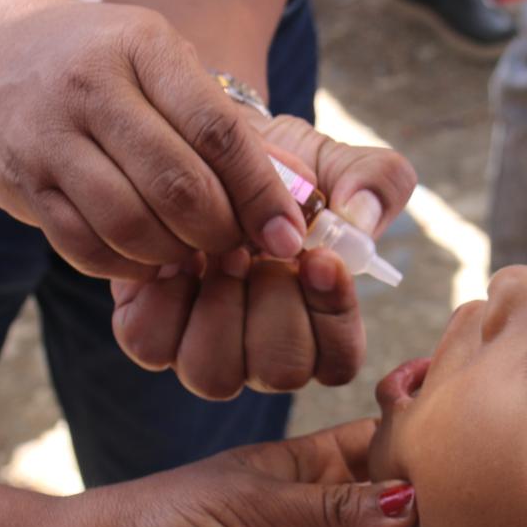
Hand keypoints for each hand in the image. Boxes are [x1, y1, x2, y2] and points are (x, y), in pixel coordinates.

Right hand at [0, 0, 311, 278]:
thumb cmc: (92, 61)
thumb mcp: (154, 58)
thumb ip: (217, 118)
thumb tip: (295, 190)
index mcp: (141, 44)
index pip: (218, 131)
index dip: (261, 194)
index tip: (287, 235)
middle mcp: (90, 85)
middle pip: (179, 186)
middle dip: (221, 232)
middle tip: (237, 248)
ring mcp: (48, 136)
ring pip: (132, 225)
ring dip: (175, 254)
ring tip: (191, 253)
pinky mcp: (20, 181)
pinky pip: (85, 246)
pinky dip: (126, 265)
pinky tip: (145, 258)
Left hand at [110, 115, 415, 397]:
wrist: (204, 152)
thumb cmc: (279, 172)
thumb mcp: (335, 165)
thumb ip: (375, 182)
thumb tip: (361, 217)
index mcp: (316, 327)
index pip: (338, 361)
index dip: (334, 317)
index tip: (319, 259)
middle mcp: (260, 353)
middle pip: (280, 372)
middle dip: (273, 303)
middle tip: (256, 247)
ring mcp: (202, 350)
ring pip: (213, 374)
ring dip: (220, 305)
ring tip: (218, 251)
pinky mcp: (151, 332)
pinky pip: (152, 344)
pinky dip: (165, 297)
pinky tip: (179, 255)